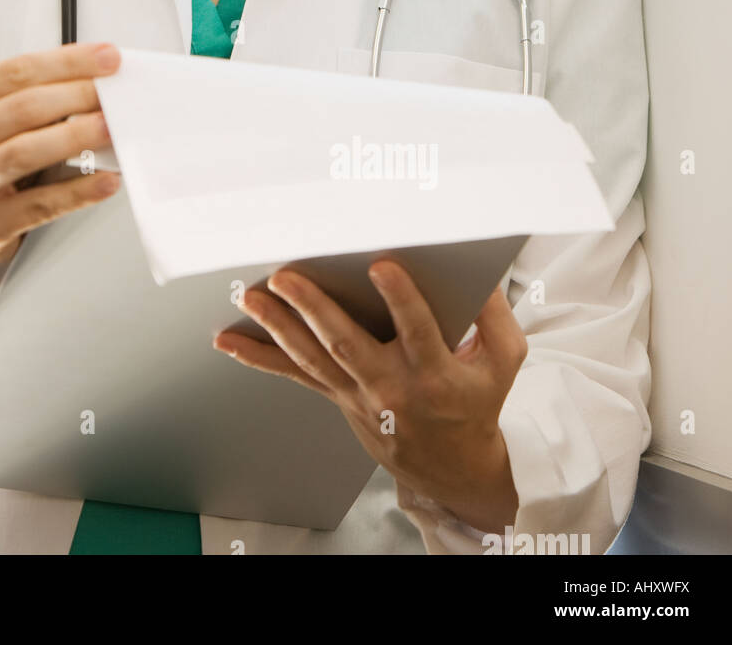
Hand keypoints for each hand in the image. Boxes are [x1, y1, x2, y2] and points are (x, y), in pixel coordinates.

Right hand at [0, 42, 121, 270]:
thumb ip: (26, 97)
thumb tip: (92, 79)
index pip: (14, 73)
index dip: (66, 62)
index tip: (105, 58)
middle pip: (22, 109)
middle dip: (76, 95)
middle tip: (111, 93)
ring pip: (26, 152)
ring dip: (77, 135)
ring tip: (110, 127)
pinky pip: (40, 205)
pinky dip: (79, 191)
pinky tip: (105, 179)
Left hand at [214, 261, 525, 533]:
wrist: (451, 464)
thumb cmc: (476, 399)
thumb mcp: (503, 359)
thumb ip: (493, 314)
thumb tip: (479, 270)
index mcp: (436, 374)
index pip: (419, 333)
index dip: (401, 300)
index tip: (382, 266)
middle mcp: (392, 385)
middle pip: (348, 345)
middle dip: (314, 308)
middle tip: (288, 277)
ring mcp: (358, 394)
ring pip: (313, 358)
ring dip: (278, 325)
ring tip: (252, 296)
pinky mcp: (337, 395)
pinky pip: (294, 375)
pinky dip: (257, 358)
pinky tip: (228, 341)